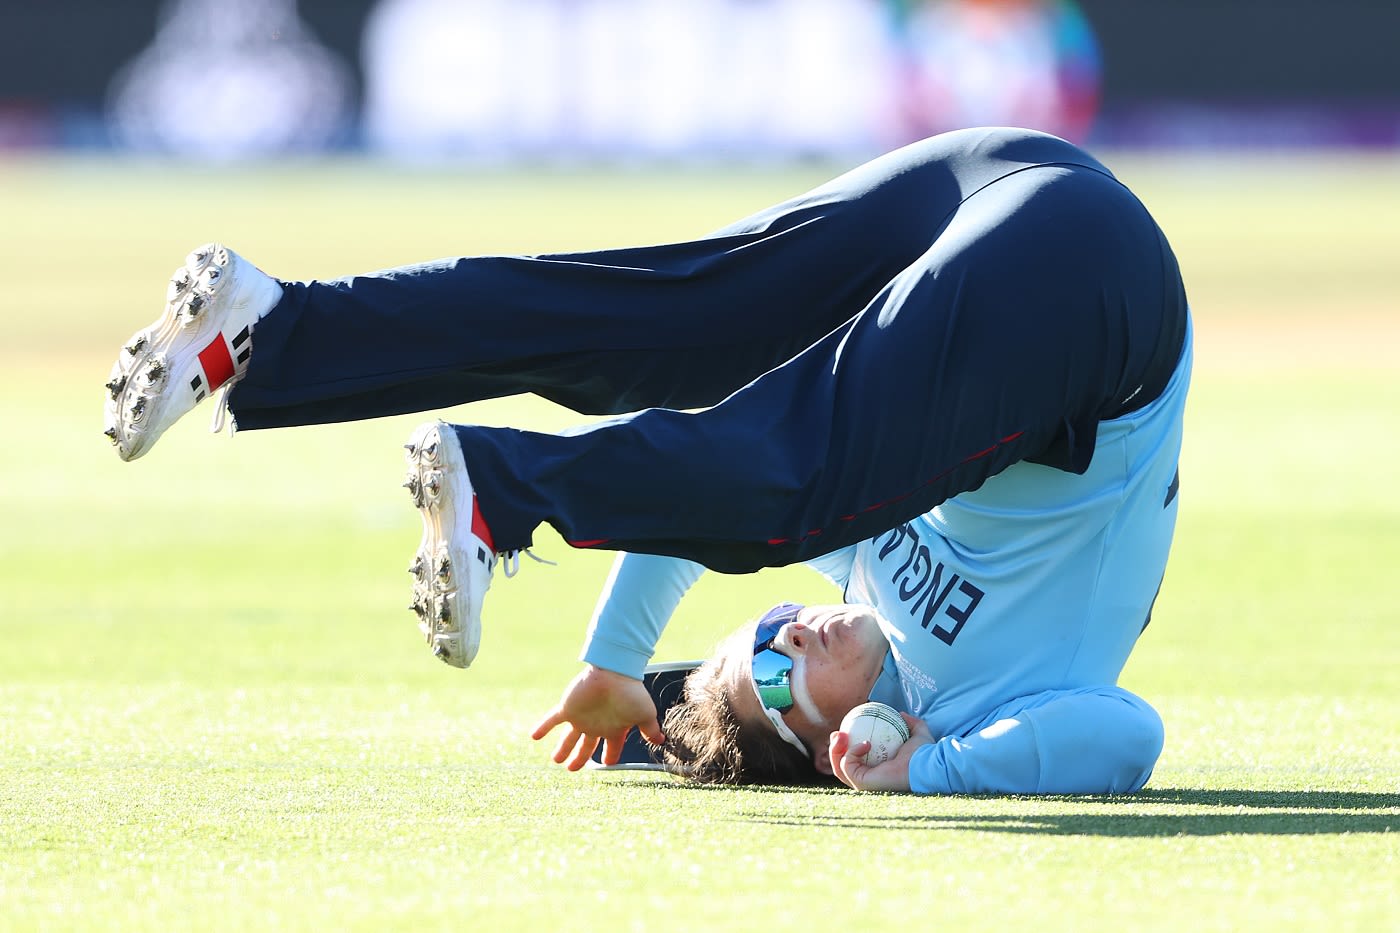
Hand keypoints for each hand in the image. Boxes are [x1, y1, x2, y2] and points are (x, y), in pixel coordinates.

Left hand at [530, 665, 663, 770]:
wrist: (614, 673)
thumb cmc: (631, 693)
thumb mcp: (644, 714)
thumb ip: (649, 729)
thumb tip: (661, 740)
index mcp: (614, 728)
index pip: (612, 747)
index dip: (610, 757)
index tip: (607, 764)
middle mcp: (596, 724)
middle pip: (586, 747)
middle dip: (580, 759)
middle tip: (572, 769)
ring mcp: (580, 717)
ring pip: (568, 739)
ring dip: (562, 750)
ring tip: (556, 760)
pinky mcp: (567, 709)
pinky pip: (551, 720)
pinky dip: (542, 728)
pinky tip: (533, 736)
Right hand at [829, 713, 932, 791]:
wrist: (925, 766)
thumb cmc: (924, 754)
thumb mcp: (918, 733)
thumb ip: (911, 723)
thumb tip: (901, 714)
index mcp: (878, 770)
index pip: (856, 760)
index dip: (846, 746)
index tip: (846, 729)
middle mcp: (869, 779)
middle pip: (841, 766)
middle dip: (834, 749)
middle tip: (838, 733)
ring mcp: (864, 784)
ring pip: (839, 768)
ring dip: (834, 750)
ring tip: (839, 734)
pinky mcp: (861, 784)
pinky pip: (847, 765)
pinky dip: (852, 752)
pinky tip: (865, 743)